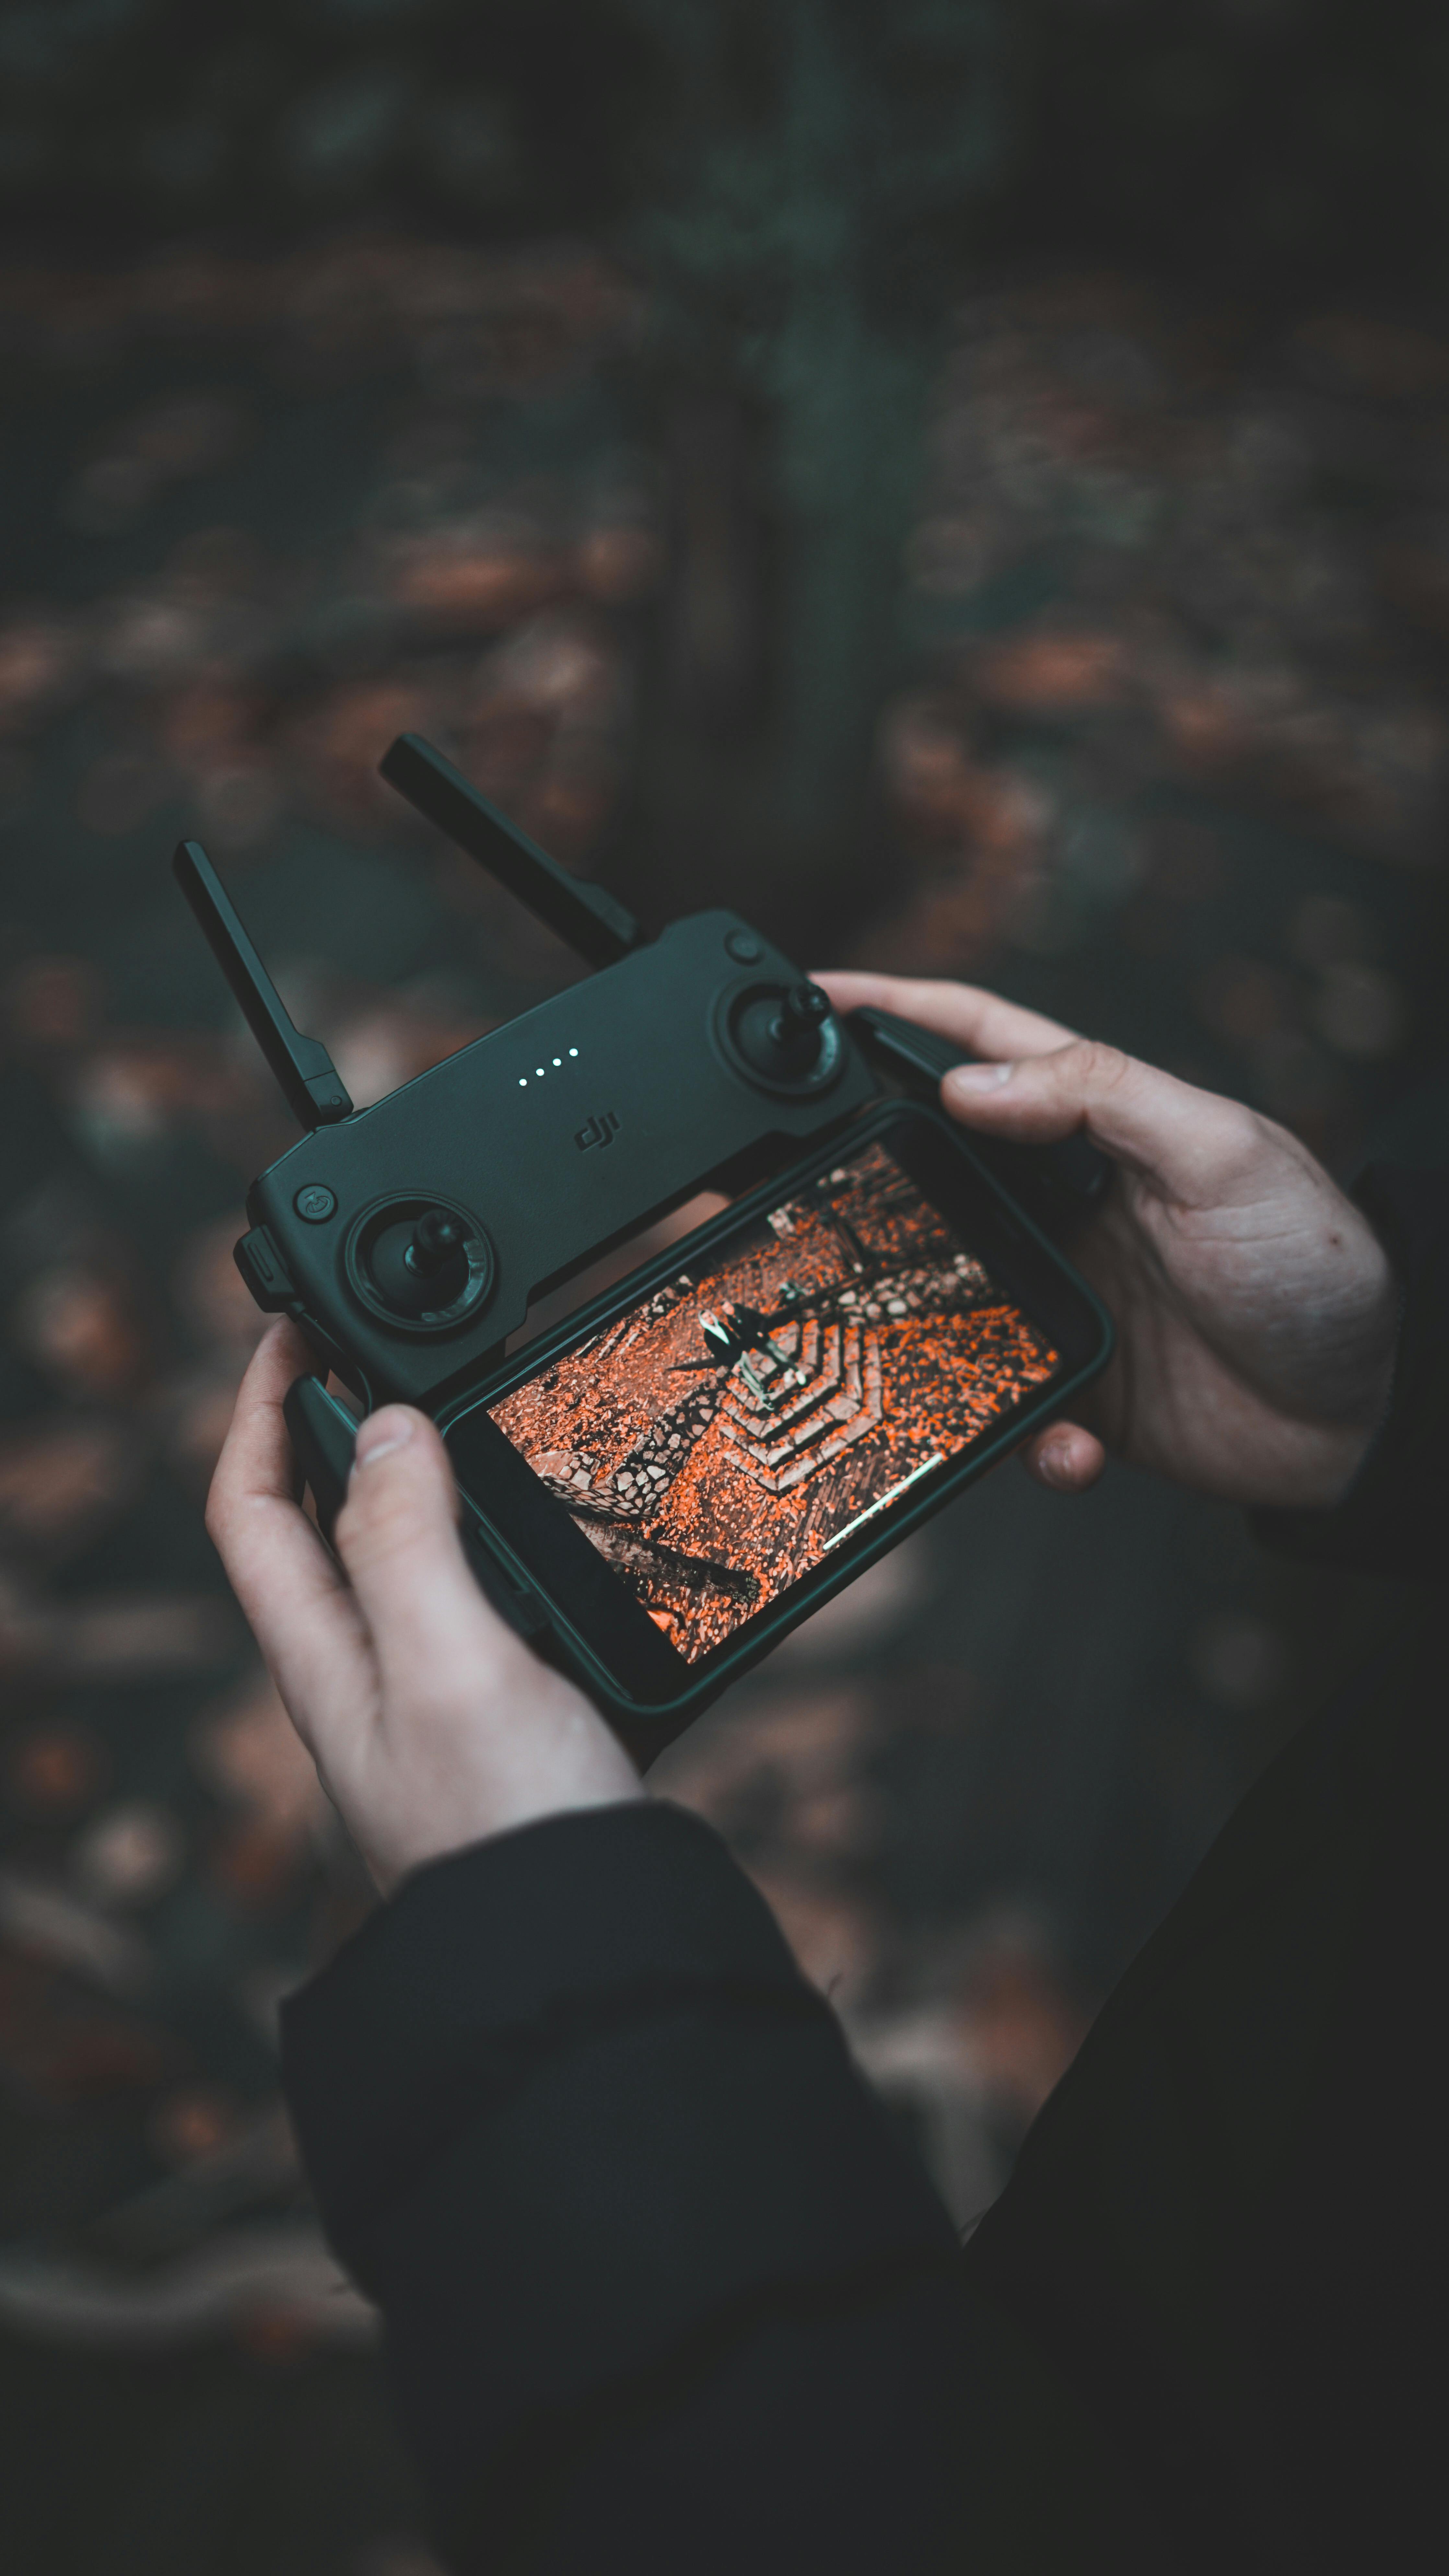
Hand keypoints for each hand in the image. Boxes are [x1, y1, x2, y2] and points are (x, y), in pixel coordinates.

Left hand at [206, 1320, 640, 1894]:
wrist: (591, 1963)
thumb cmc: (507, 1836)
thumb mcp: (449, 1665)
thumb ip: (408, 1543)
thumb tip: (380, 1425)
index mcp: (326, 1663)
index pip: (249, 1510)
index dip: (255, 1407)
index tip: (295, 1325)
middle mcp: (371, 1681)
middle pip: (324, 1528)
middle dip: (346, 1425)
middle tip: (401, 1351)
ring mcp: (442, 1706)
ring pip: (416, 1563)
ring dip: (437, 1482)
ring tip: (487, 1416)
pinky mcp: (515, 1725)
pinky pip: (496, 1609)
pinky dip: (517, 1549)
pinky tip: (568, 1537)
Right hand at [817, 973, 1397, 1511]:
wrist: (1371, 1415)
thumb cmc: (1319, 1267)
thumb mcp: (1226, 1155)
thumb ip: (1104, 1101)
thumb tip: (972, 1083)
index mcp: (1101, 1126)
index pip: (980, 1044)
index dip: (896, 1011)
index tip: (813, 996)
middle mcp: (1067, 1202)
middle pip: (933, 1168)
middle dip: (858, 1175)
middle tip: (780, 1185)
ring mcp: (1063, 1292)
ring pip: (945, 1297)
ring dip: (914, 1328)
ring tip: (879, 1346)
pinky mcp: (1072, 1381)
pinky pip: (1010, 1407)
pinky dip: (1024, 1434)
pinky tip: (1063, 1447)